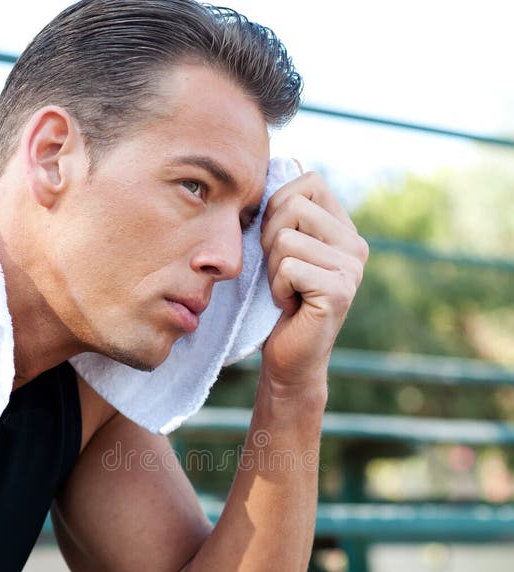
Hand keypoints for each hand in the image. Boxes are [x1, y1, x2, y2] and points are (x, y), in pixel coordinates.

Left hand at [260, 170, 368, 391]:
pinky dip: (278, 289)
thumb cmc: (279, 303)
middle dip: (270, 238)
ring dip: (272, 269)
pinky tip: (290, 306)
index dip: (278, 207)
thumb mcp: (279, 249)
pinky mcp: (339, 290)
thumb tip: (285, 159)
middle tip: (280, 273)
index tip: (277, 244)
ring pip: (286, 238)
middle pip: (293, 204)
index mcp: (344, 229)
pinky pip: (288, 267)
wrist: (289, 358)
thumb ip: (285, 212)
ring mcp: (351, 267)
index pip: (308, 182)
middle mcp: (355, 244)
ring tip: (287, 291)